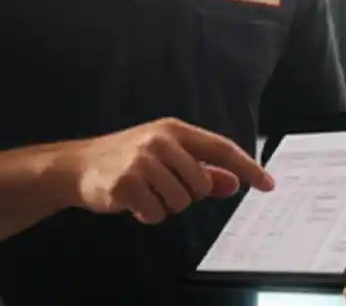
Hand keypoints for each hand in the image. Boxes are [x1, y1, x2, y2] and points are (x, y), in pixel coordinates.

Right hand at [68, 118, 274, 224]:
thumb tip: (234, 182)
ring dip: (164, 206)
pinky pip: (156, 213)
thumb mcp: (166, 157)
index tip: (268, 184)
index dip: (247, 167)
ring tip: (145, 193)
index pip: (221, 147)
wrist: (78, 166)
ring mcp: (142, 160)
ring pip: (180, 202)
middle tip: (162, 187)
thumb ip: (202, 169)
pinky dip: (147, 215)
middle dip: (186, 195)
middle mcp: (160, 141)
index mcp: (174, 130)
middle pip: (201, 184)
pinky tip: (132, 202)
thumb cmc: (127, 160)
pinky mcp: (126, 183)